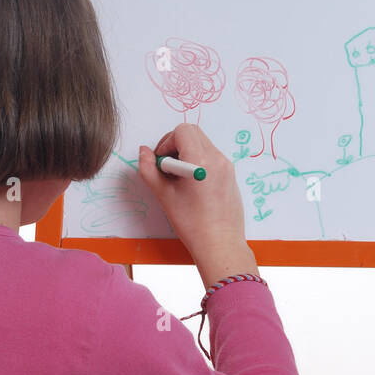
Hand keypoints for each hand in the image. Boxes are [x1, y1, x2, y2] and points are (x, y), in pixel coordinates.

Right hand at [137, 124, 254, 273]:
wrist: (220, 244)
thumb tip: (144, 152)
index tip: (161, 162)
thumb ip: (149, 170)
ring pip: (202, 144)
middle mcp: (218, 158)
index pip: (182, 131)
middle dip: (175, 144)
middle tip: (167, 168)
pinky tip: (192, 185)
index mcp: (201, 160)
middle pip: (193, 133)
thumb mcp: (164, 195)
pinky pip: (212, 156)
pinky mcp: (230, 174)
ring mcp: (227, 166)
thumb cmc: (192, 223)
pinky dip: (198, 161)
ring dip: (186, 153)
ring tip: (179, 179)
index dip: (166, 143)